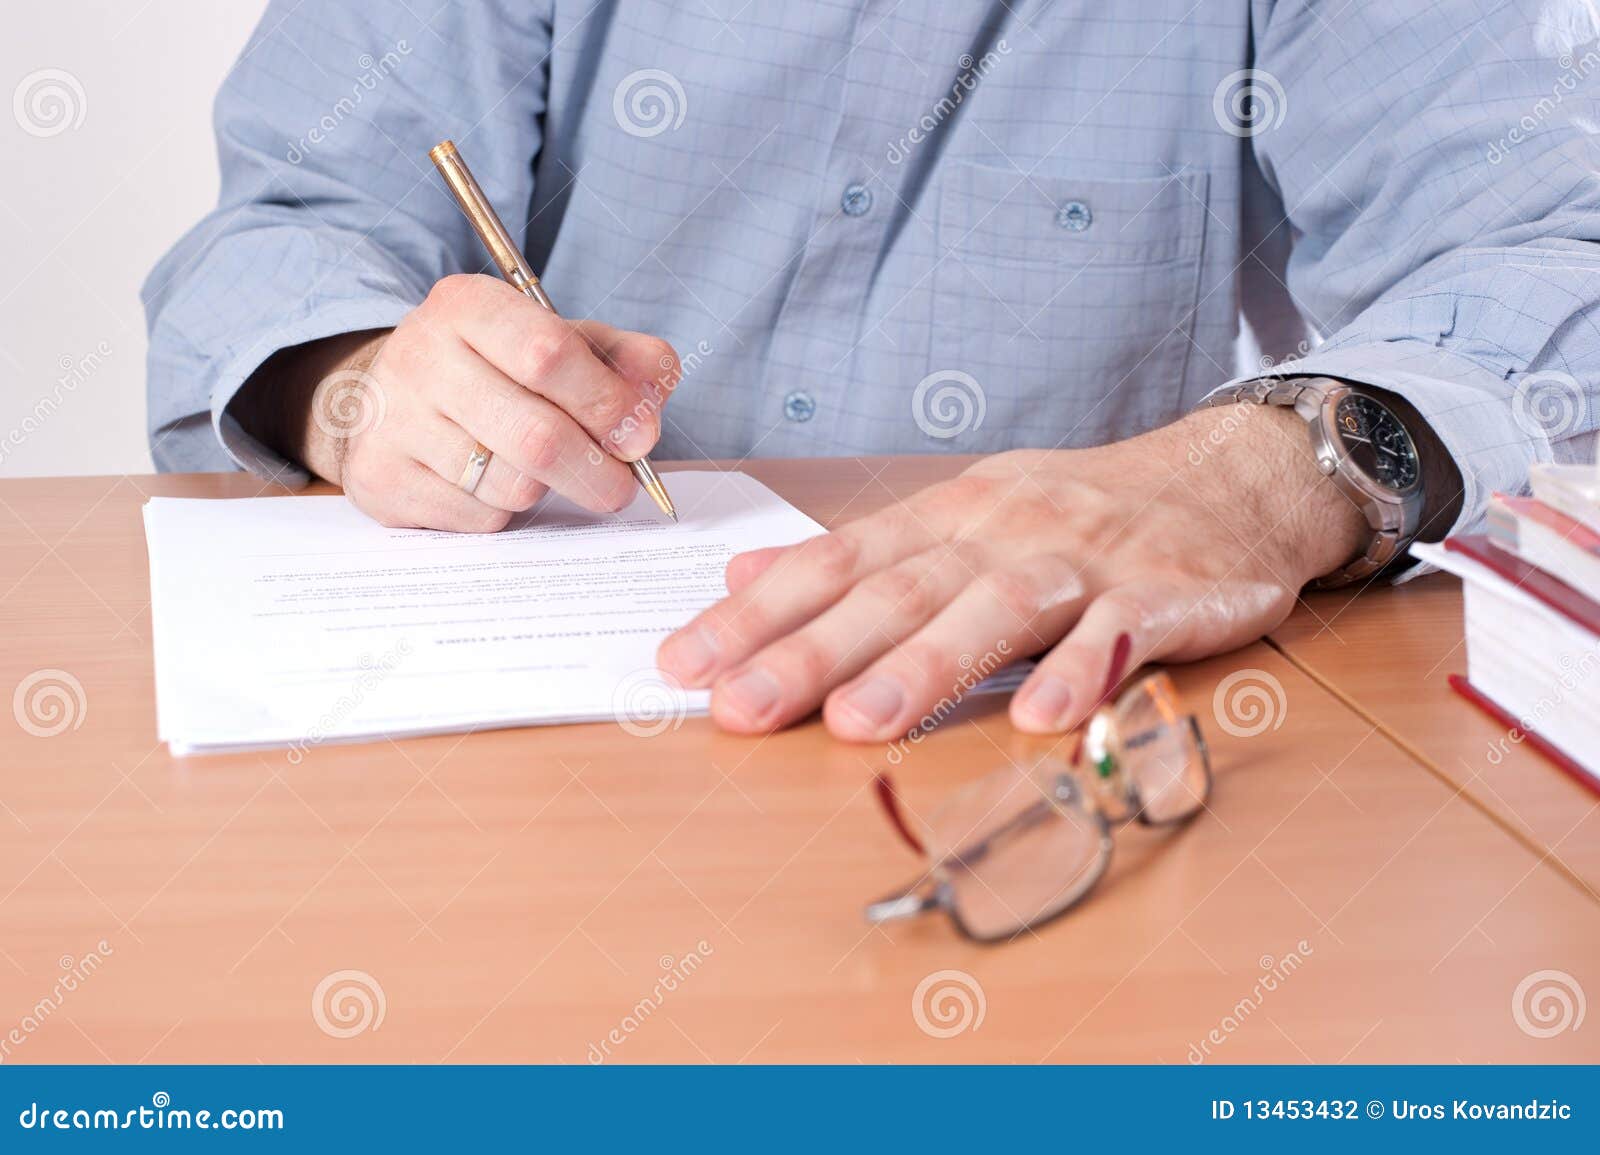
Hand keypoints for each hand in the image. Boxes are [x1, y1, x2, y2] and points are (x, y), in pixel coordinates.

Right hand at [231, 274, 678, 530]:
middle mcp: (420, 356)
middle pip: (537, 437)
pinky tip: (489, 482)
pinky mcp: (382, 480)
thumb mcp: (561, 341)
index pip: (550, 353)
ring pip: (509, 486)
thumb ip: (623, 361)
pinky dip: (503, 512)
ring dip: (546, 490)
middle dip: (595, 471)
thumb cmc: (496, 367)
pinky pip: (477, 519)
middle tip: (620, 485)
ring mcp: (394, 422)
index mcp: (467, 305)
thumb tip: (650, 407)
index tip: (638, 436)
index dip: (607, 402)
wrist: (390, 396)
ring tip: (540, 468)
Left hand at [657, 405, 1369, 738]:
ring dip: (926, 666)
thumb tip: (742, 575)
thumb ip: (857, 554)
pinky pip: (1122, 632)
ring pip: (996, 609)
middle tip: (739, 707)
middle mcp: (1003, 531)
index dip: (757, 615)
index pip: (834, 564)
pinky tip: (1040, 719)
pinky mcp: (1169, 592)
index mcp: (946, 515)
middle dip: (813, 652)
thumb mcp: (961, 514)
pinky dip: (1082, 671)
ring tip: (858, 724)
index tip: (685, 663)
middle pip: (898, 591)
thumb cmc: (1080, 510)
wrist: (1231, 474)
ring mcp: (1086, 560)